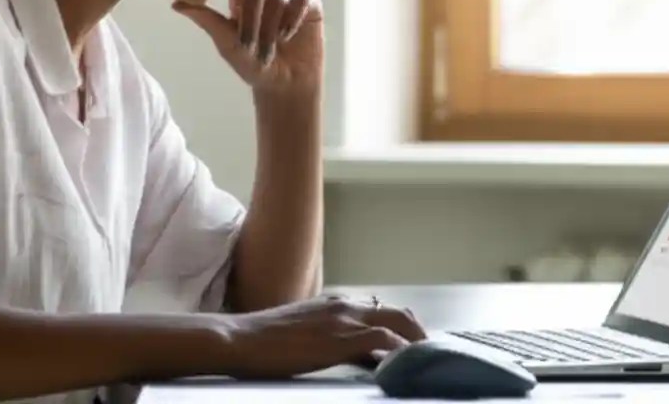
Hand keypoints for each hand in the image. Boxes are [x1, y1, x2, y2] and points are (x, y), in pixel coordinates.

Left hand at [174, 0, 323, 96]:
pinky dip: (293, 17)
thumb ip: (206, 19)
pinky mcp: (310, 5)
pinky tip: (287, 36)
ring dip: (272, 22)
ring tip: (271, 46)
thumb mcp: (226, 43)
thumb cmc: (253, 65)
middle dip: (253, 13)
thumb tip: (175, 4)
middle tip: (249, 41)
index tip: (234, 5)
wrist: (283, 85)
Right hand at [219, 294, 427, 378]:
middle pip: (396, 312)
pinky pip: (385, 340)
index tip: (409, 344)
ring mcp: (344, 320)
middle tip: (426, 355)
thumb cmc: (261, 342)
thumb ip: (322, 335)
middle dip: (415, 333)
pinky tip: (409, 365)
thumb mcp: (298, 331)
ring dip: (416, 341)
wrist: (240, 339)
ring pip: (398, 321)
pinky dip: (401, 350)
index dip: (398, 326)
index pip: (378, 309)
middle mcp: (344, 306)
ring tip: (428, 361)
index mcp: (334, 304)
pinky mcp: (341, 339)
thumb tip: (334, 350)